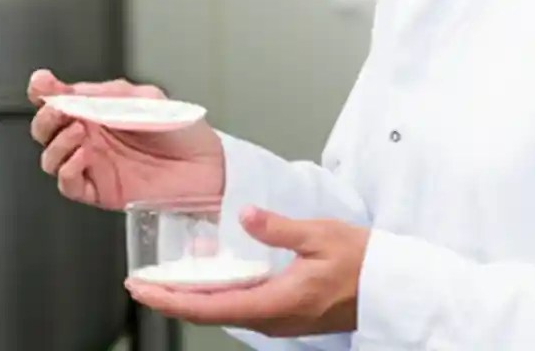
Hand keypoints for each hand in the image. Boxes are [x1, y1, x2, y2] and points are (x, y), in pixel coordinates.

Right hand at [28, 69, 224, 209]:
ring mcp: (94, 165)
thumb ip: (107, 95)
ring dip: (57, 143)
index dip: (43, 92)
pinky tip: (82, 156)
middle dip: (45, 118)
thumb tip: (71, 91)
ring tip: (79, 131)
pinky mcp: (101, 191)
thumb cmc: (183, 131)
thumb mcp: (146, 99)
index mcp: (98, 112)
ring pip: (50, 158)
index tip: (41, 84)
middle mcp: (91, 138)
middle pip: (46, 130)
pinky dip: (67, 169)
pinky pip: (69, 185)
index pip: (59, 101)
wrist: (208, 165)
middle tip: (59, 111)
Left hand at [126, 207, 370, 337]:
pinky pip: (242, 308)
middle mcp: (273, 319)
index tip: (141, 290)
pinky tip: (209, 275)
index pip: (209, 307)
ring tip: (165, 280)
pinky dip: (217, 294)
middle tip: (140, 285)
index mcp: (277, 303)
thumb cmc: (363, 262)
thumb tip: (246, 215)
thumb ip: (278, 228)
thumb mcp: (320, 235)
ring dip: (193, 297)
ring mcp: (280, 320)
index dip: (170, 300)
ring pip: (224, 312)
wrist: (394, 288)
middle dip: (172, 299)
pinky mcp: (286, 314)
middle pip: (209, 314)